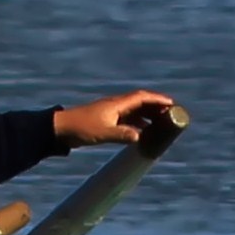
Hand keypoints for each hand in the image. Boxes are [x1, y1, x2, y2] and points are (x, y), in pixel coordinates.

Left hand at [50, 89, 177, 146]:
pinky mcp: (107, 121)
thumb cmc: (81, 128)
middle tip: (172, 114)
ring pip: (135, 111)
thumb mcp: (103, 133)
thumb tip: (139, 136)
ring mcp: (112, 113)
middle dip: (157, 107)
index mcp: (117, 104)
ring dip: (149, 115)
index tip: (172, 103)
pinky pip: (128, 120)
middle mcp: (116, 106)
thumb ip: (122, 134)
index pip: (142, 98)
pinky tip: (144, 132)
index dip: (158, 99)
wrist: (62, 129)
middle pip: (141, 103)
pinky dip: (138, 124)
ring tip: (162, 123)